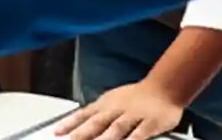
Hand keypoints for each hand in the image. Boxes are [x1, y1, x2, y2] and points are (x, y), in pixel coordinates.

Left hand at [52, 81, 184, 139]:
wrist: (164, 87)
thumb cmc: (138, 96)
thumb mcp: (113, 100)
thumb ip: (98, 113)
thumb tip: (78, 123)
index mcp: (107, 104)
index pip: (84, 114)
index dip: (70, 124)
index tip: (57, 132)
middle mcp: (117, 109)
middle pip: (97, 123)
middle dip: (82, 134)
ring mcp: (134, 116)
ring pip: (116, 129)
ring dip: (104, 139)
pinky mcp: (150, 123)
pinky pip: (139, 134)